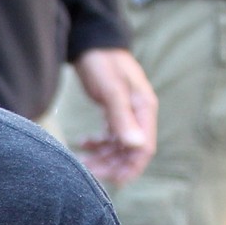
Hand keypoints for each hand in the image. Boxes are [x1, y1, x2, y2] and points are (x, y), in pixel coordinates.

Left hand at [71, 48, 157, 184]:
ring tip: (80, 162)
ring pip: (117, 145)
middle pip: (130, 151)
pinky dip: (96, 143)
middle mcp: (138, 113)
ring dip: (101, 157)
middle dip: (111, 165)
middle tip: (87, 172)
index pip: (145, 149)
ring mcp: (126, 113)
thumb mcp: (111, 90)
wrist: (91, 42)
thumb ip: (122, 118)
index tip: (112, 183)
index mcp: (143, 109)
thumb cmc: (102, 63)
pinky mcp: (113, 111)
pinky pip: (109, 135)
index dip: (131, 168)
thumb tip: (137, 147)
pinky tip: (81, 143)